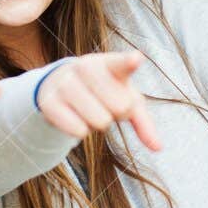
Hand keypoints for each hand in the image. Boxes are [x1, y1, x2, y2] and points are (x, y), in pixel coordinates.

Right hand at [36, 50, 161, 151]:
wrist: (60, 85)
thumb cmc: (103, 92)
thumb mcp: (126, 100)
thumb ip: (143, 122)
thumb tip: (158, 148)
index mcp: (109, 63)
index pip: (121, 64)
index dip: (129, 63)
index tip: (135, 59)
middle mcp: (85, 67)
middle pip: (120, 108)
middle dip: (116, 113)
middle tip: (104, 103)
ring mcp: (65, 83)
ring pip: (99, 122)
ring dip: (98, 123)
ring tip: (89, 108)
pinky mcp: (49, 102)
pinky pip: (78, 131)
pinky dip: (81, 131)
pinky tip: (74, 116)